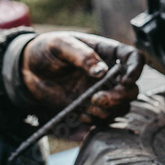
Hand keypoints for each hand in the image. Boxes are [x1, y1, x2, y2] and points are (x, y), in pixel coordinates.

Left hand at [21, 32, 143, 123]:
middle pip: (131, 89)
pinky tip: (80, 113)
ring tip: (86, 106)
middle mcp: (109, 73)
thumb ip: (81, 55)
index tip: (125, 81)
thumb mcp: (60, 45)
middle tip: (97, 99)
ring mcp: (101, 92)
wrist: (28, 70)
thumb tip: (102, 71)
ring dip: (108, 111)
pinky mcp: (90, 107)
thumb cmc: (46, 50)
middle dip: (119, 97)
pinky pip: (104, 119)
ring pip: (121, 107)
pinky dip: (96, 120)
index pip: (134, 58)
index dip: (136, 70)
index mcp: (107, 52)